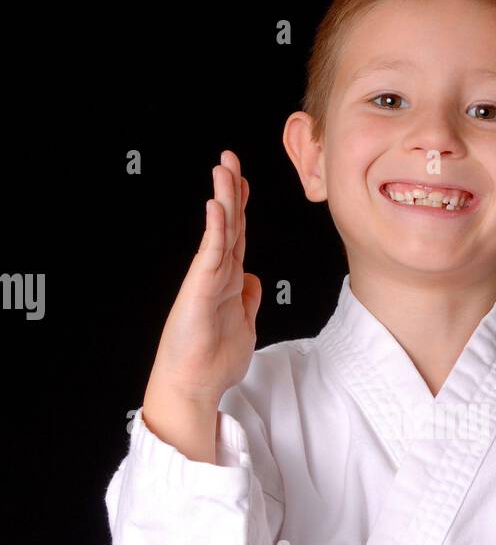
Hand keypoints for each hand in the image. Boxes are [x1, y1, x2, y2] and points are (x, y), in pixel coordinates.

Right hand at [145, 150, 261, 406]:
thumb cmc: (214, 361)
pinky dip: (215, 229)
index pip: (238, 236)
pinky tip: (218, 206)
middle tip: (230, 159)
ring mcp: (208, 280)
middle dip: (231, 191)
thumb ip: (248, 300)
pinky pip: (211, 254)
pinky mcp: (201, 290)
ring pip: (220, 232)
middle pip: (229, 225)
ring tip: (224, 168)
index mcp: (229, 281)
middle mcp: (218, 275)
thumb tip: (253, 279)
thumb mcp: (245, 325)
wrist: (194, 385)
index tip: (243, 181)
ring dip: (223, 199)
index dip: (242, 208)